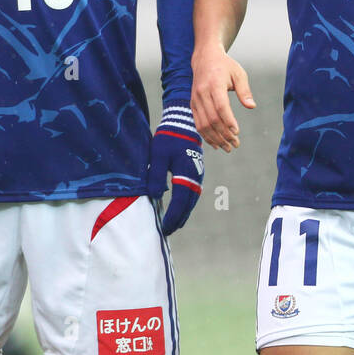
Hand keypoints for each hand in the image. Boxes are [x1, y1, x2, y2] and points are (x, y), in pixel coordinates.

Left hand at [149, 102, 202, 235]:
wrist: (183, 123)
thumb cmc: (169, 138)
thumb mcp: (158, 155)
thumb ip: (156, 176)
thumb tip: (155, 196)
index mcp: (186, 174)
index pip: (180, 201)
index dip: (173, 216)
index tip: (164, 227)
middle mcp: (195, 177)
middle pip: (189, 204)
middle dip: (179, 219)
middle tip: (168, 231)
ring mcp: (198, 175)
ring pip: (193, 199)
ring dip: (184, 213)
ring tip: (175, 224)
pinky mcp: (196, 172)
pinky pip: (193, 193)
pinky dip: (187, 204)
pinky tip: (181, 208)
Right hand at [191, 47, 254, 151]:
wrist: (205, 58)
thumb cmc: (225, 66)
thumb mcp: (239, 74)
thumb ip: (245, 91)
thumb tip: (251, 106)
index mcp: (214, 84)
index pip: (220, 106)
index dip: (228, 121)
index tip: (236, 132)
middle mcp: (202, 93)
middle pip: (212, 118)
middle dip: (224, 134)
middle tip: (235, 144)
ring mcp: (195, 99)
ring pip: (203, 124)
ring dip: (215, 138)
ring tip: (227, 147)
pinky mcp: (193, 104)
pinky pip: (197, 123)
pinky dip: (205, 135)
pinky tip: (216, 143)